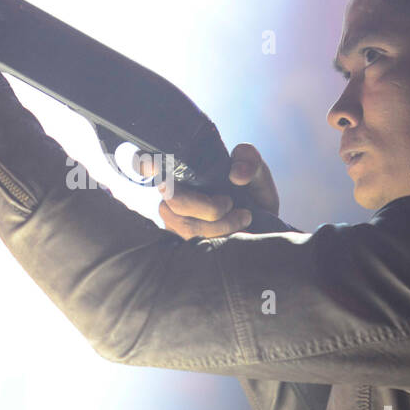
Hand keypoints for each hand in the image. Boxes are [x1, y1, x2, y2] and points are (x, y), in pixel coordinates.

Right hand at [137, 143, 279, 239]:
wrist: (262, 230)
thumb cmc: (251, 198)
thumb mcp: (255, 174)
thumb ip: (250, 162)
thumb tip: (236, 174)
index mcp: (181, 175)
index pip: (149, 166)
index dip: (147, 165)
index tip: (153, 165)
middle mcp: (170, 199)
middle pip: (174, 202)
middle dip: (210, 208)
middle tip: (232, 204)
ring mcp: (174, 225)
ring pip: (188, 227)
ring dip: (222, 225)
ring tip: (243, 217)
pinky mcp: (184, 247)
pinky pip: (197, 246)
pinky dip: (222, 239)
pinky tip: (237, 234)